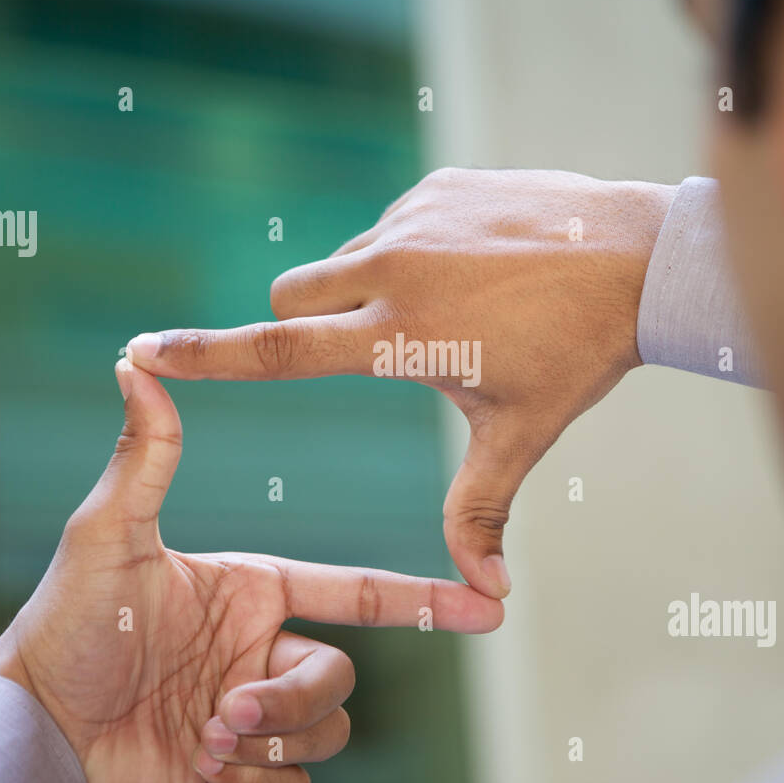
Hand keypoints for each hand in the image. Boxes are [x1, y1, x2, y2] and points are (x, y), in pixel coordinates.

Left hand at [0, 359, 501, 782]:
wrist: (37, 735)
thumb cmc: (66, 628)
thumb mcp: (109, 536)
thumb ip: (143, 456)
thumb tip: (137, 361)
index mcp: (254, 594)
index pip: (357, 592)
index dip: (423, 600)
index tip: (486, 606)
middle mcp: (261, 653)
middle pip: (338, 678)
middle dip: (291, 700)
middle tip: (223, 711)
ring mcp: (254, 716)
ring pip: (325, 734)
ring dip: (268, 745)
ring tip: (201, 742)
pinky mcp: (242, 774)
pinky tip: (199, 774)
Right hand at [124, 167, 675, 597]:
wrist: (641, 255)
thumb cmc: (578, 354)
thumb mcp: (521, 435)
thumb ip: (482, 510)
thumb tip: (486, 597)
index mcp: (399, 333)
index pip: (278, 349)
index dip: (204, 354)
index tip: (142, 347)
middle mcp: (392, 265)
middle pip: (293, 295)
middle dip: (307, 325)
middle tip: (382, 348)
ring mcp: (413, 216)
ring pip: (344, 258)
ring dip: (366, 290)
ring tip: (450, 311)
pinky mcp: (437, 185)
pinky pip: (391, 224)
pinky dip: (409, 252)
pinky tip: (475, 269)